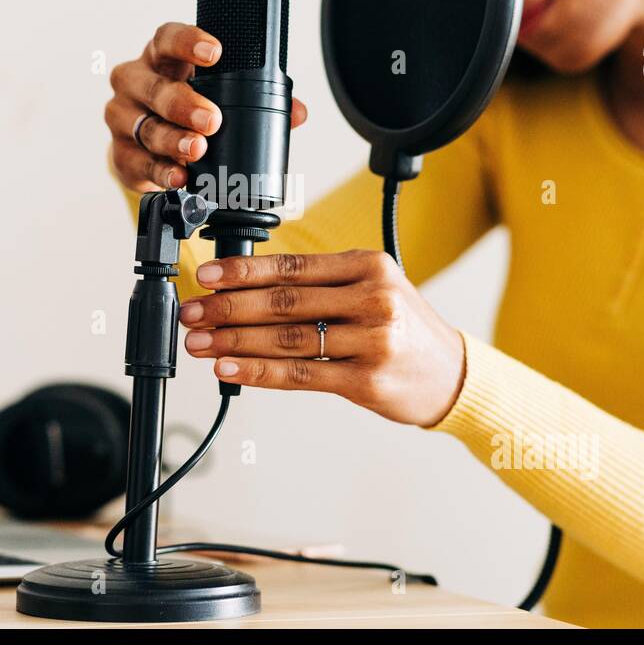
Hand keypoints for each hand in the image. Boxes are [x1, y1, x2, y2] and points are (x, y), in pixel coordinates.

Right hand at [105, 22, 307, 191]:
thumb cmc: (184, 112)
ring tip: (197, 149)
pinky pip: (138, 163)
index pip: (166, 39)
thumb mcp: (216, 97)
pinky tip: (179, 176)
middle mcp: (135, 82)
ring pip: (145, 126)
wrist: (148, 150)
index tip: (215, 53)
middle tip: (211, 119)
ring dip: (173, 140)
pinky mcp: (121, 154)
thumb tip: (297, 112)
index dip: (188, 42)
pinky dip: (160, 171)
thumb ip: (257, 101)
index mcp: (160, 59)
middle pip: (154, 86)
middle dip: (183, 103)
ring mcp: (123, 119)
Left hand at [180, 250, 466, 426]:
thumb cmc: (402, 329)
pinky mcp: (367, 380)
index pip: (293, 265)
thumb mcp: (373, 288)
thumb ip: (322, 285)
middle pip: (284, 301)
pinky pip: (301, 374)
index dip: (243, 271)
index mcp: (368, 265)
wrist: (451, 374)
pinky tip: (230, 368)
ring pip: (287, 339)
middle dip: (228, 307)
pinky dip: (259, 371)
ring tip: (201, 343)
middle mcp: (373, 297)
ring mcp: (372, 340)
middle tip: (192, 312)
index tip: (205, 276)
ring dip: (234, 341)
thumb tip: (246, 289)